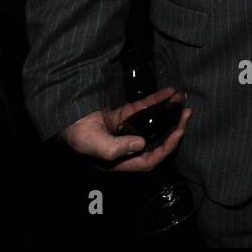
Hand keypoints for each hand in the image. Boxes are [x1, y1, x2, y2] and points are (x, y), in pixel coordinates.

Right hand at [60, 86, 190, 172]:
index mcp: (121, 160)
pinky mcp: (123, 115)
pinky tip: (169, 91)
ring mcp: (126, 130)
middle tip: (187, 114)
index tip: (179, 132)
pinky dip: (156, 100)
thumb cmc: (78, 135)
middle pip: (156, 140)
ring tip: (182, 100)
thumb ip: (117, 148)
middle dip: (173, 128)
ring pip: (153, 122)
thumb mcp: (94, 145)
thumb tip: (142, 144)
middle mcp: (127, 146)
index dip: (166, 148)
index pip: (150, 159)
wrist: (64, 116)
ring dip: (168, 112)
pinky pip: (143, 108)